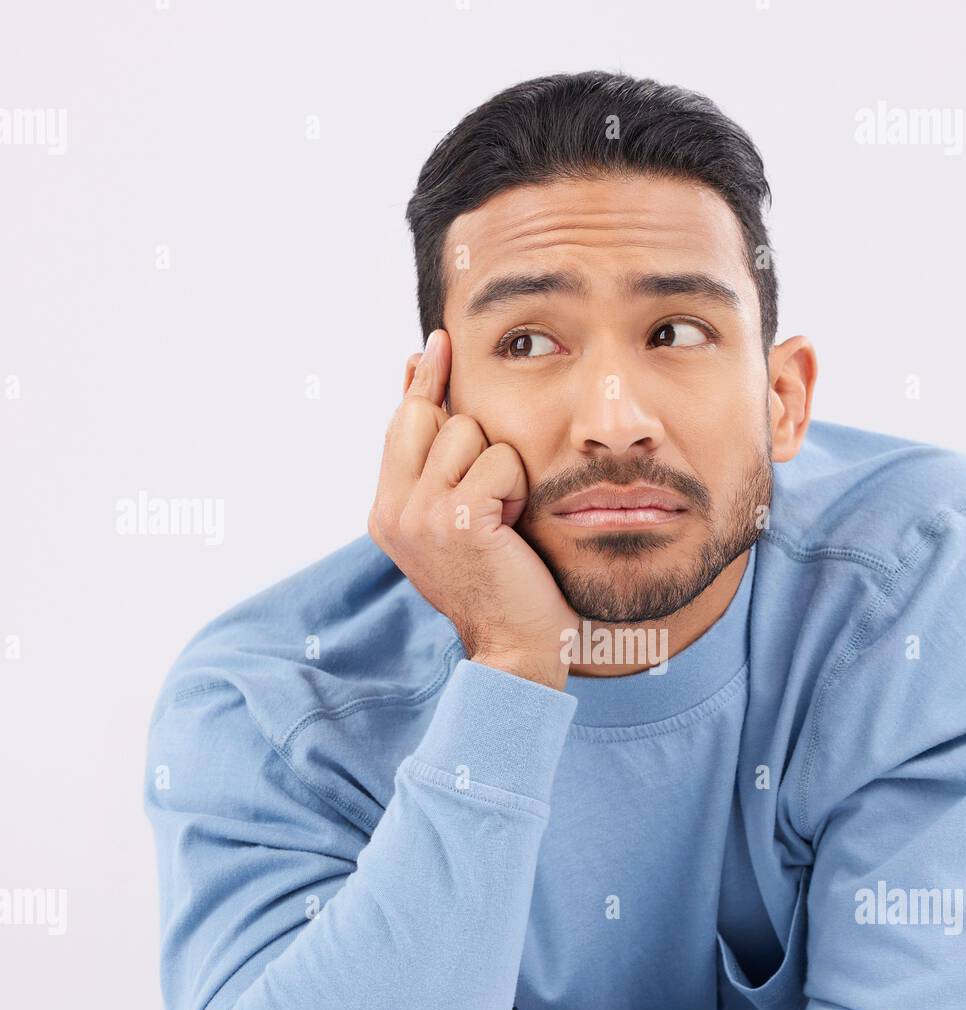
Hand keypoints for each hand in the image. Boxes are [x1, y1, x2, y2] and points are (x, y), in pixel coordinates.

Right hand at [368, 329, 578, 689]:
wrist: (516, 649)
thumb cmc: (500, 585)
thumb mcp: (456, 520)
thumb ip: (435, 462)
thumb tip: (420, 379)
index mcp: (386, 513)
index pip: (400, 425)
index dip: (423, 384)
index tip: (437, 344)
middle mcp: (393, 513)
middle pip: (428, 416)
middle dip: (471, 437)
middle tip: (493, 487)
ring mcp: (420, 516)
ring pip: (469, 433)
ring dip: (502, 469)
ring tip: (505, 519)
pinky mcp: (458, 519)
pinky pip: (501, 461)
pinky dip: (519, 490)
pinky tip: (515, 528)